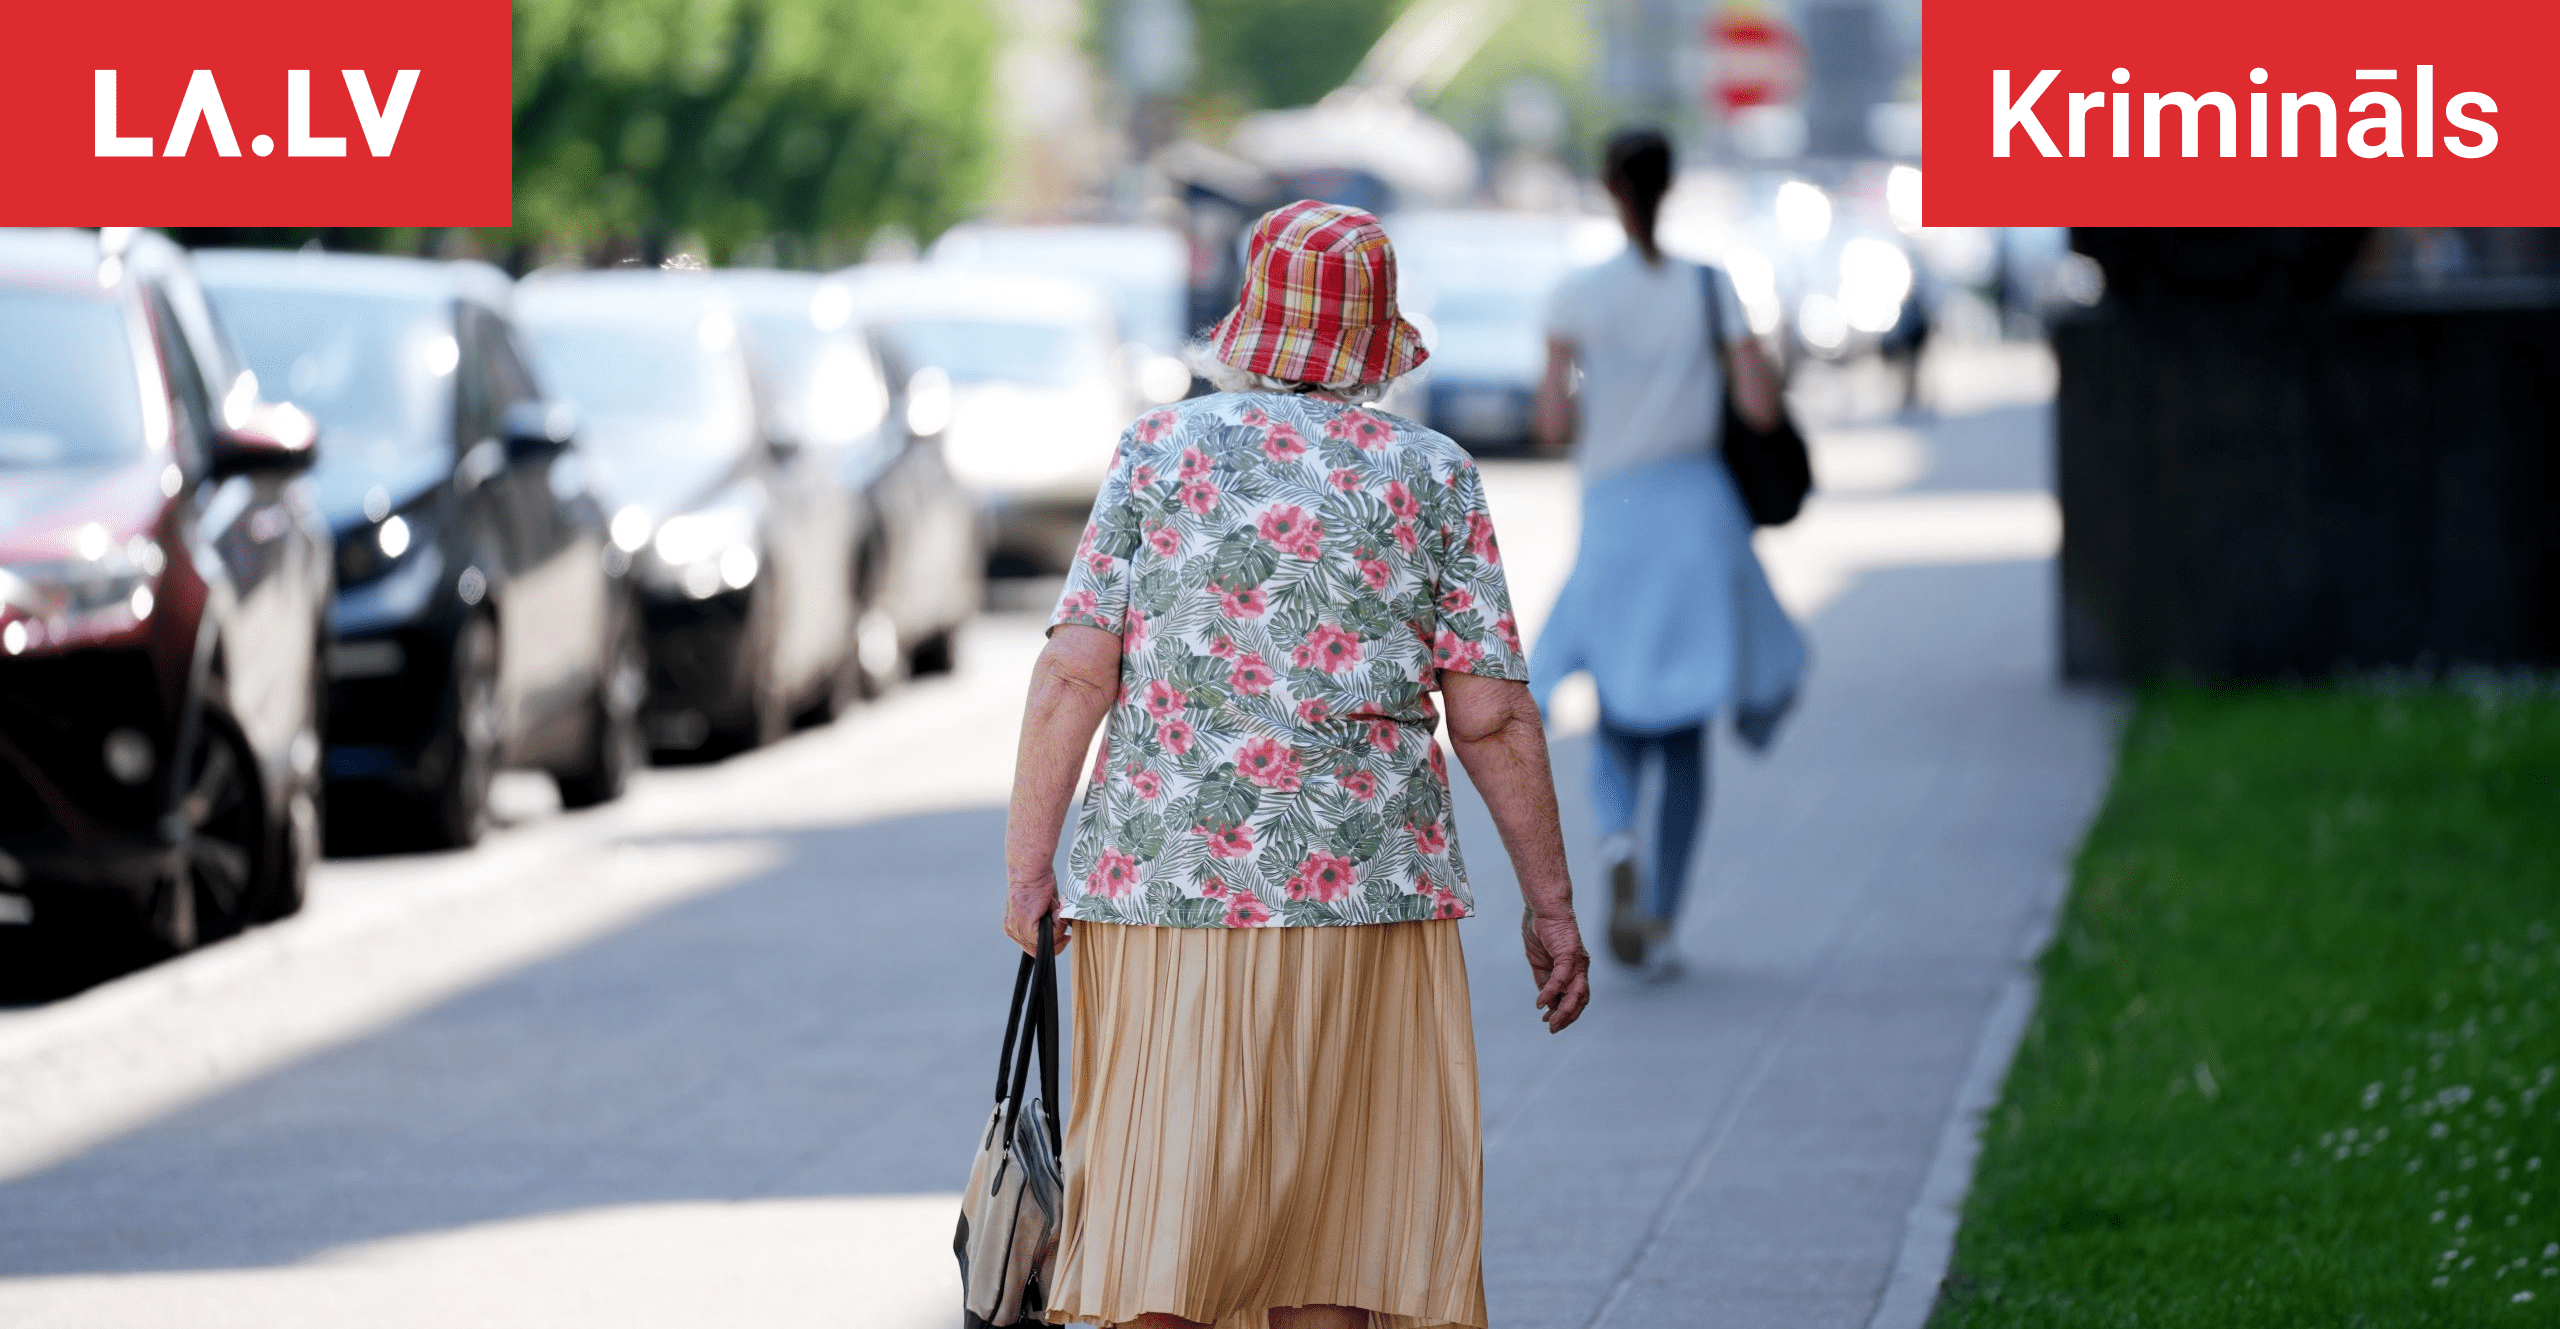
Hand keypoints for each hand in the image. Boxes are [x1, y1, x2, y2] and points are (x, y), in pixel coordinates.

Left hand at [1006, 873, 1070, 954]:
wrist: (1030, 870)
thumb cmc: (1038, 883)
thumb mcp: (1042, 907)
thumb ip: (1046, 922)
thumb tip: (1061, 935)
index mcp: (1014, 927)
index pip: (1033, 947)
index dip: (1052, 944)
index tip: (1065, 936)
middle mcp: (1013, 931)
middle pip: (1039, 950)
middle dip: (1057, 939)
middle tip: (1064, 924)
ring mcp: (1017, 931)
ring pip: (1046, 944)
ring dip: (1059, 929)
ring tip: (1057, 910)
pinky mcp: (1026, 928)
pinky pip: (1049, 938)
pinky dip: (1058, 926)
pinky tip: (1056, 911)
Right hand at [1521, 906, 1589, 1032]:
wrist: (1544, 906)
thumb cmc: (1541, 929)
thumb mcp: (1539, 962)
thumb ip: (1544, 980)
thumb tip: (1547, 1002)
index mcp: (1573, 969)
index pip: (1575, 997)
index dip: (1564, 1012)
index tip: (1549, 1022)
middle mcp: (1580, 968)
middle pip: (1580, 1000)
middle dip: (1567, 1018)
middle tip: (1552, 1029)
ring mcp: (1577, 962)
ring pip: (1576, 994)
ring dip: (1564, 1011)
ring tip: (1551, 1023)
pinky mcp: (1570, 955)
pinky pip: (1562, 979)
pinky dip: (1551, 992)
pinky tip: (1541, 1002)